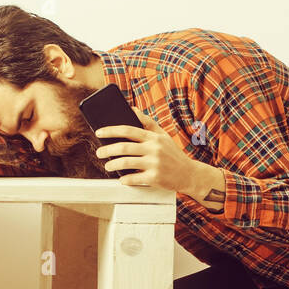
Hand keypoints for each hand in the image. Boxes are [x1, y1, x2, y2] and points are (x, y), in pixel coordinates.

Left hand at [94, 113, 210, 195]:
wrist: (189, 174)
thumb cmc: (174, 154)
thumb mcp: (163, 135)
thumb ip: (147, 122)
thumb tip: (132, 109)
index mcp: (154, 137)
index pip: (128, 130)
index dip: (110, 130)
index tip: (99, 132)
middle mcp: (154, 149)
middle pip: (123, 147)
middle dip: (107, 150)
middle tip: (99, 153)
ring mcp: (154, 164)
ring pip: (126, 163)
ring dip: (112, 165)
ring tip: (108, 166)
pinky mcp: (155, 178)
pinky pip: (133, 178)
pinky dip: (124, 179)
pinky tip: (122, 179)